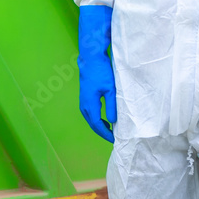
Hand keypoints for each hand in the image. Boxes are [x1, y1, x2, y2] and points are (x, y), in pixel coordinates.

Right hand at [78, 5, 116, 142]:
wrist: (91, 58)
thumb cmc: (101, 72)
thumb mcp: (110, 89)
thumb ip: (112, 105)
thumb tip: (114, 121)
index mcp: (90, 105)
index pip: (98, 125)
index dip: (106, 133)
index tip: (115, 139)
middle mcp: (84, 105)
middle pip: (93, 124)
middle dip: (103, 132)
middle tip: (113, 138)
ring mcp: (83, 101)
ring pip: (91, 119)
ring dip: (99, 126)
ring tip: (111, 131)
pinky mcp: (85, 97)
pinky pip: (90, 113)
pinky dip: (97, 119)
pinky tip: (105, 119)